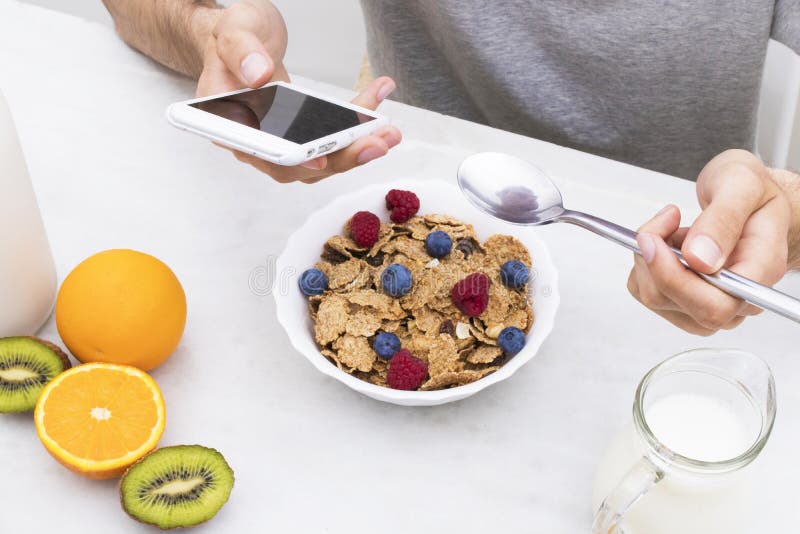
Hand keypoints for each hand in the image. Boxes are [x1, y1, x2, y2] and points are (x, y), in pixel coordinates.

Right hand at [195, 0, 400, 183]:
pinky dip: (357, 122)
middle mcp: (255, 140)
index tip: (322, 158)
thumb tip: (259, 74)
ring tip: (389, 133)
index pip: (261, 152)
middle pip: (299, 163)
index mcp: (229, 124)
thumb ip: (240, 51)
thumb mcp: (232, 33)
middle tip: (376, 143)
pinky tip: (378, 99)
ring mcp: (281, 140)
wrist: (242, 38)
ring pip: (321, 157)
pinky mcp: (302, 133)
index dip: (292, 160)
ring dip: (357, 147)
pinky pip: (332, 137)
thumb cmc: (231, 39)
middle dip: (341, 156)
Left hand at [627, 149, 790, 334]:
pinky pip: (646, 290)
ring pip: (655, 297)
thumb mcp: (743, 184)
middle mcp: (738, 298)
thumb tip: (700, 259)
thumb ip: (723, 220)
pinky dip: (645, 261)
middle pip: (680, 304)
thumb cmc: (752, 193)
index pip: (717, 305)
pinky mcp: (684, 301)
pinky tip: (667, 241)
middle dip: (655, 260)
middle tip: (664, 220)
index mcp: (761, 272)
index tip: (655, 239)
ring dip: (650, 257)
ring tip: (673, 227)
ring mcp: (711, 304)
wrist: (750, 201)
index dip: (676, 278)